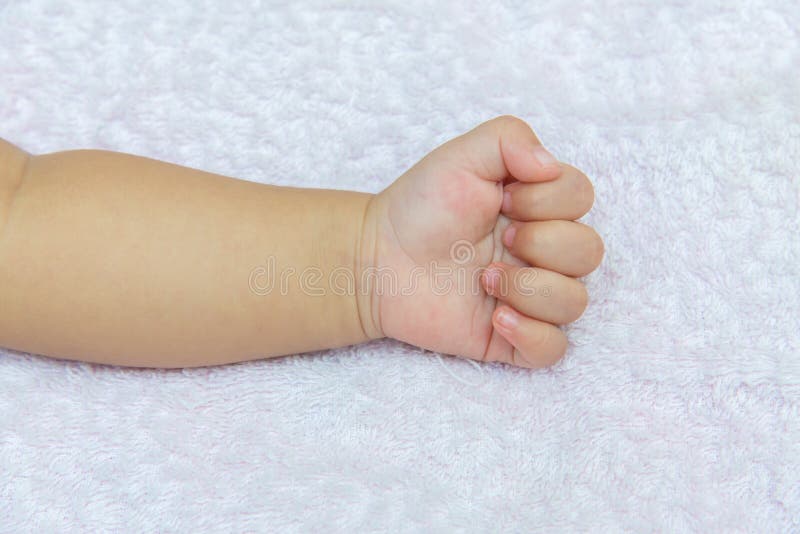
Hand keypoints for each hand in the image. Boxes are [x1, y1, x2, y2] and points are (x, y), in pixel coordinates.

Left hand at [360, 116, 602, 367]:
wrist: (378, 260)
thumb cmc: (419, 207)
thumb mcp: (461, 156)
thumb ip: (511, 139)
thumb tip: (552, 167)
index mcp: (537, 208)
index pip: (582, 197)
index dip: (548, 200)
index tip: (502, 201)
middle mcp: (540, 252)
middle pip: (589, 252)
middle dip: (543, 243)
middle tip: (497, 238)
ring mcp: (528, 297)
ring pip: (576, 302)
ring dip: (532, 289)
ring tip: (485, 280)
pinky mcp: (511, 337)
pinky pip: (554, 349)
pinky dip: (531, 335)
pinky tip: (496, 317)